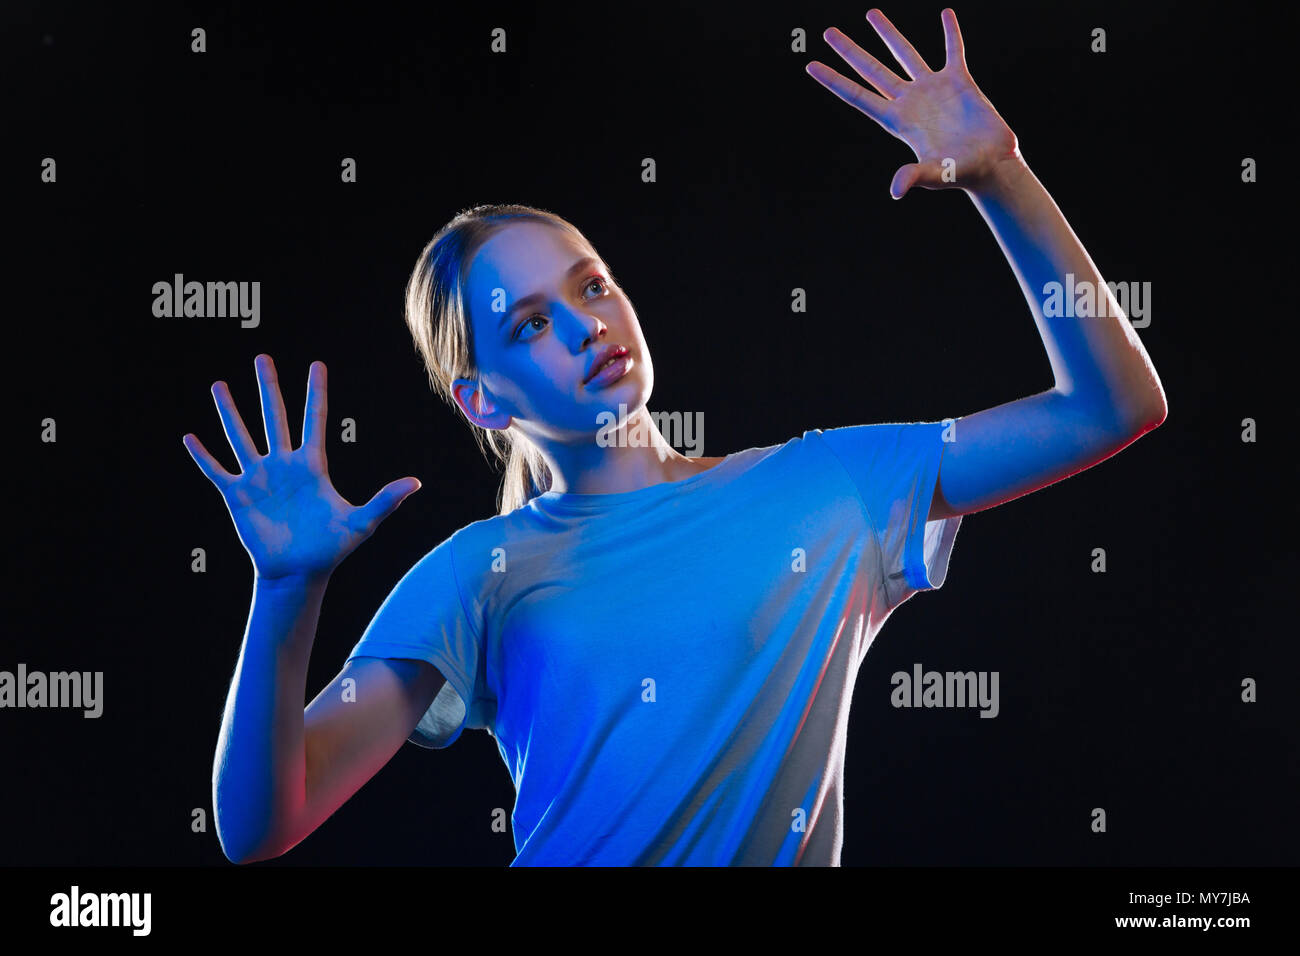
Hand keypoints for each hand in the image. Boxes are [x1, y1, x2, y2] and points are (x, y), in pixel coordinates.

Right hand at [182, 354, 420, 581]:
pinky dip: (203, 456)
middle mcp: (283, 465)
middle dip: (268, 388)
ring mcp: (258, 478)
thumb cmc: (330, 548)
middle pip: (274, 417)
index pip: (314, 420)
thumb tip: (416, 484)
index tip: (317, 365)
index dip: (316, 393)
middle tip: (262, 358)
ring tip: (218, 386)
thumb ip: (385, 500)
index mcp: (312, 466)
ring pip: (241, 437)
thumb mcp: (361, 522)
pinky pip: (217, 471)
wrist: (298, 572)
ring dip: (229, 411)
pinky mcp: (237, 496)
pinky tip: (189, 437)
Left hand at [806, 8, 1018, 197]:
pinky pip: (952, 51)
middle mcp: (910, 101)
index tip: (811, 65)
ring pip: (905, 54)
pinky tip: (945, 13)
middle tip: (828, 33)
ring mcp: (933, 89)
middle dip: (849, 51)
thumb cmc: (962, 173)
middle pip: (872, 70)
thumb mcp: (934, 174)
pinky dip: (950, 33)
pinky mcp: (959, 82)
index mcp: (898, 120)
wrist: (992, 164)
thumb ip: (914, 176)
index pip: (858, 96)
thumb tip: (896, 190)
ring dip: (889, 33)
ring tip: (870, 14)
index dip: (834, 81)